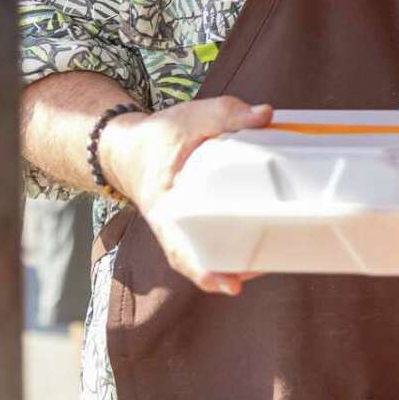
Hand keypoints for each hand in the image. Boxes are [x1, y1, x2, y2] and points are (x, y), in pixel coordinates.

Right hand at [98, 96, 273, 295]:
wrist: (130, 148)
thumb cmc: (158, 136)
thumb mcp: (190, 117)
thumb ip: (226, 113)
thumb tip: (265, 115)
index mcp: (164, 203)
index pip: (179, 246)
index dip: (203, 270)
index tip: (230, 286)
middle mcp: (169, 225)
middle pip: (197, 259)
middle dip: (227, 271)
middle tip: (262, 269)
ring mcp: (178, 228)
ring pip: (204, 256)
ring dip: (232, 264)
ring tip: (268, 260)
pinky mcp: (189, 223)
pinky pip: (206, 244)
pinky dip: (228, 251)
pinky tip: (257, 249)